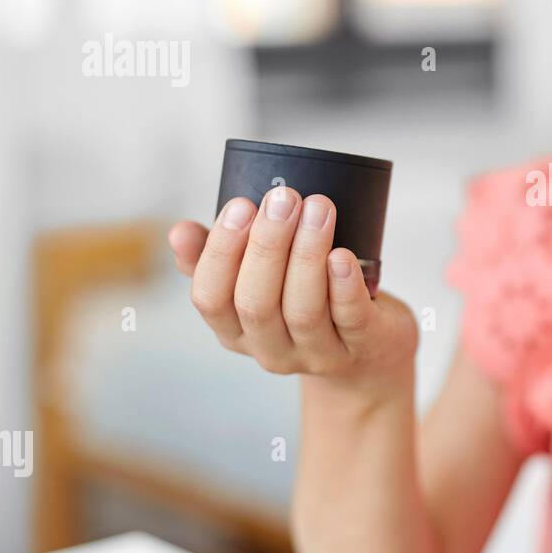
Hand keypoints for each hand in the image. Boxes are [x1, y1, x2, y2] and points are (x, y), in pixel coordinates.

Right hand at [168, 186, 416, 392]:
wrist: (371, 350)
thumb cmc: (308, 300)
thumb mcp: (259, 283)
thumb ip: (218, 259)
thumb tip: (179, 231)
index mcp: (235, 330)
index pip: (210, 298)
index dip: (221, 252)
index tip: (240, 205)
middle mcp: (270, 349)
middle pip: (256, 303)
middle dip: (267, 246)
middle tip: (284, 198)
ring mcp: (316, 354)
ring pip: (302, 310)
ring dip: (307, 254)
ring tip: (318, 209)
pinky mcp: (361, 348)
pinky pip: (349, 319)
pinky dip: (344, 285)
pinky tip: (343, 255)